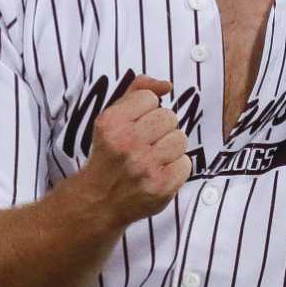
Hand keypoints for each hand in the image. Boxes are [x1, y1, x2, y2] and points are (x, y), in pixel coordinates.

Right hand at [79, 76, 191, 224]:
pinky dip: (176, 168)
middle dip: (161, 128)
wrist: (99, 201)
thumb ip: (137, 91)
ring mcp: (144, 166)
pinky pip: (186, 163)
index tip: (135, 125)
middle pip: (168, 117)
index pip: (149, 98)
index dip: (145, 111)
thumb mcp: (112, 118)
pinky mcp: (160, 187)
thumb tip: (166, 85)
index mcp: (111, 123)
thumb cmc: (110, 155)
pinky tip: (160, 172)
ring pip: (180, 139)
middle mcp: (126, 143)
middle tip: (146, 143)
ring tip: (155, 157)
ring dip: (171, 147)